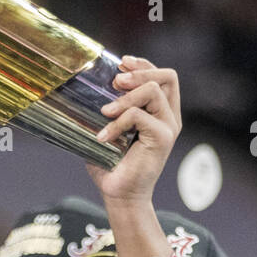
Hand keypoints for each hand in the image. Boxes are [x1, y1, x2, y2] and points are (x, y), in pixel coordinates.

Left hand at [85, 56, 181, 203]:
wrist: (119, 194)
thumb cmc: (112, 164)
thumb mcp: (108, 129)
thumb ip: (109, 109)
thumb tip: (86, 88)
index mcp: (161, 113)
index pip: (163, 77)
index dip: (144, 64)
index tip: (121, 62)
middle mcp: (169, 117)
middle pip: (167, 77)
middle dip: (139, 72)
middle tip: (115, 82)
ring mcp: (168, 127)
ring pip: (153, 91)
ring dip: (125, 97)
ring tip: (105, 112)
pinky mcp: (162, 138)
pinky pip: (138, 116)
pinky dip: (117, 122)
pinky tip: (103, 137)